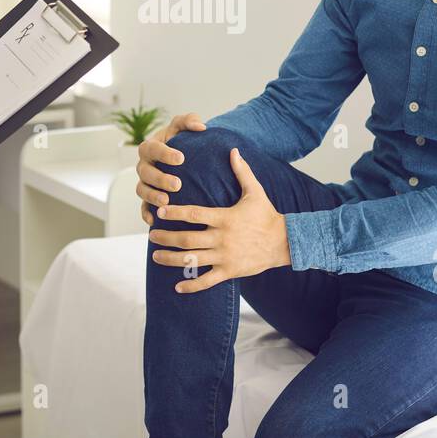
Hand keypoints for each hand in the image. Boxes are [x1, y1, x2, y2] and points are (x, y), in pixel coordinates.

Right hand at [135, 111, 207, 225]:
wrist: (183, 159)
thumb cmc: (182, 141)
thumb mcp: (184, 128)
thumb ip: (190, 121)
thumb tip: (200, 126)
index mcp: (151, 147)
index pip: (152, 148)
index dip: (164, 154)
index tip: (181, 159)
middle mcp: (144, 165)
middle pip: (145, 172)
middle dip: (160, 179)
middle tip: (177, 184)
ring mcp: (145, 183)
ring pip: (142, 190)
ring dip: (152, 196)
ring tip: (167, 201)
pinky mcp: (148, 198)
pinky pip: (143, 208)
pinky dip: (146, 214)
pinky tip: (154, 221)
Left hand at [148, 147, 289, 292]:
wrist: (285, 242)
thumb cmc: (267, 215)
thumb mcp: (255, 192)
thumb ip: (242, 172)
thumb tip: (233, 150)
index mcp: (224, 217)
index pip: (193, 214)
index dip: (174, 212)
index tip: (159, 211)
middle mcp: (222, 238)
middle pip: (187, 239)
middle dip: (166, 237)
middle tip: (151, 234)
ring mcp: (225, 256)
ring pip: (192, 260)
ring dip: (171, 259)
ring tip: (155, 256)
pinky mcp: (230, 271)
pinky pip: (207, 281)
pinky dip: (191, 286)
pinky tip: (177, 287)